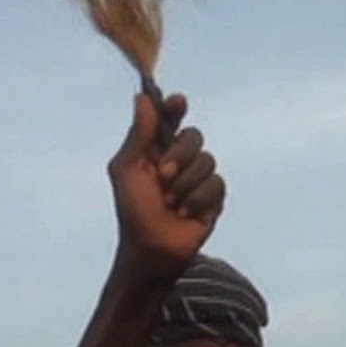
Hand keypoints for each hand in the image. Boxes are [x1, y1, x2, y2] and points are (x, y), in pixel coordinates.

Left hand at [109, 92, 225, 282]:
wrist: (152, 248)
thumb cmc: (133, 211)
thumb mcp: (127, 170)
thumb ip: (138, 134)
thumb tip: (141, 98)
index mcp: (155, 150)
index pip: (170, 119)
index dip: (175, 108)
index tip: (177, 102)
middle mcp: (179, 160)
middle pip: (194, 135)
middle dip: (180, 154)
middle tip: (163, 175)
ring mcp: (198, 178)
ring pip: (208, 160)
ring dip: (186, 184)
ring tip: (171, 203)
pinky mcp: (213, 198)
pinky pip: (217, 183)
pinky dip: (199, 199)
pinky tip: (186, 214)